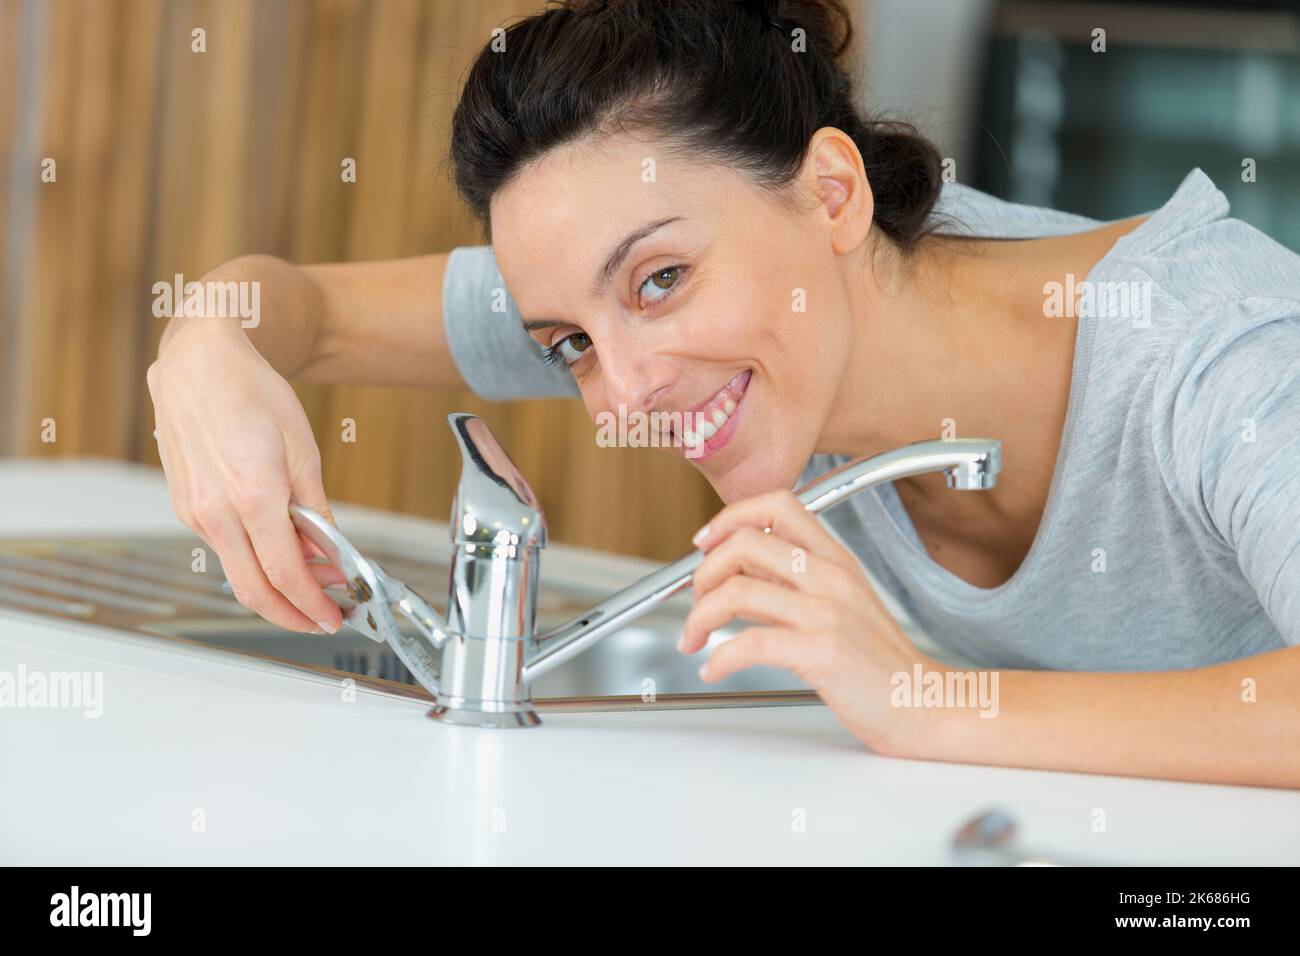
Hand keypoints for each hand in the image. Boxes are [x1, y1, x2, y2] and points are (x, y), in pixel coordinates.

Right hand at [146, 320, 345, 634]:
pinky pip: (223, 548)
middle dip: (292, 616)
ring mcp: (195, 512)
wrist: (199, 362)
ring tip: (311, 586)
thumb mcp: (303, 450)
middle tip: (322, 619)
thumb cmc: (252, 393)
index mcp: (252, 496)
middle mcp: (216, 511)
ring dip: (274, 591)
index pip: (286, 575)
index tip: (334, 615)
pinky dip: (253, 561)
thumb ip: (315, 511)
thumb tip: (328, 554)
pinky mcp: (184, 507)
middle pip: (255, 591)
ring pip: (236, 573)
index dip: (313, 604)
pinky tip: (279, 552)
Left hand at [680, 489, 936, 753]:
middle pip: (745, 542)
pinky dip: (719, 658)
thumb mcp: (835, 608)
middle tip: (696, 601)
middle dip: (703, 572)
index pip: (777, 505)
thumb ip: (784, 588)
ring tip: (695, 638)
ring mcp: (828, 613)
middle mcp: (831, 577)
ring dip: (699, 616)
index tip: (705, 543)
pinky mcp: (823, 652)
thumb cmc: (879, 663)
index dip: (730, 517)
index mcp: (835, 559)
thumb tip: (733, 580)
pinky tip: (714, 670)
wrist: (924, 704)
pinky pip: (750, 643)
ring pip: (738, 591)